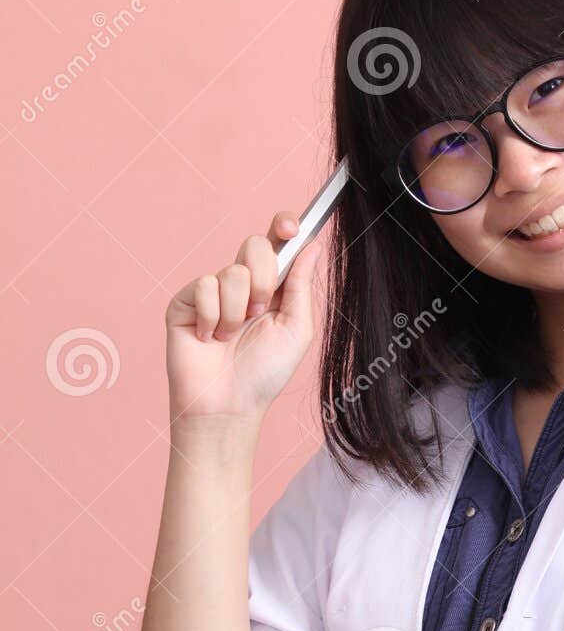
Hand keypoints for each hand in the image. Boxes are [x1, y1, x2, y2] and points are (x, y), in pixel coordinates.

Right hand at [165, 209, 326, 424]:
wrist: (229, 404)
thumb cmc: (264, 373)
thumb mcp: (296, 329)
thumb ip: (302, 285)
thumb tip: (312, 245)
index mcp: (271, 287)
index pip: (275, 243)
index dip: (282, 227)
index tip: (291, 228)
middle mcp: (241, 284)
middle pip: (254, 246)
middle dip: (264, 279)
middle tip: (259, 312)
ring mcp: (211, 292)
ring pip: (232, 272)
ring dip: (239, 311)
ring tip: (232, 336)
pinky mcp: (185, 302)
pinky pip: (204, 287)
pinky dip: (213, 317)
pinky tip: (209, 339)